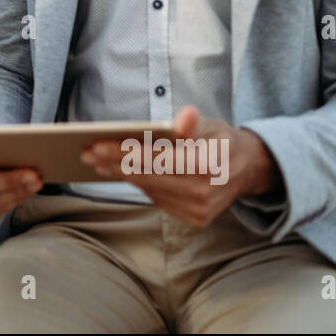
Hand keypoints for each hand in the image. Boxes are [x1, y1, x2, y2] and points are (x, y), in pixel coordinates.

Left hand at [79, 106, 281, 227]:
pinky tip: (120, 173)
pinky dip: (139, 185)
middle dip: (113, 163)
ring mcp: (198, 210)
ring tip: (96, 161)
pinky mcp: (194, 218)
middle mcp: (202, 193)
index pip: (155, 158)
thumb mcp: (212, 126)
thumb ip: (193, 125)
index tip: (96, 145)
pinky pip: (157, 199)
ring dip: (120, 175)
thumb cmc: (222, 142)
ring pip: (149, 189)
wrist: (248, 170)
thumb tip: (184, 117)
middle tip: (86, 152)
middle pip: (147, 176)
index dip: (122, 152)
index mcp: (207, 166)